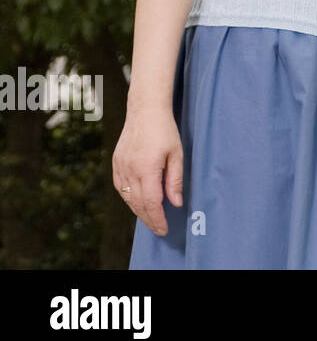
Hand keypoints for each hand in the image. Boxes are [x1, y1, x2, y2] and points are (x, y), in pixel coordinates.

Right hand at [112, 103, 183, 236]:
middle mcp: (130, 170)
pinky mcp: (116, 163)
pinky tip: (136, 202)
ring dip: (138, 211)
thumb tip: (175, 203)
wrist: (145, 111)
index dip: (157, 219)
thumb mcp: (177, 154)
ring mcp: (121, 167)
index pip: (152, 202)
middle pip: (138, 204)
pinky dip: (128, 198)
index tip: (163, 229)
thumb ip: (175, 180)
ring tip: (150, 219)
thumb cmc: (165, 130)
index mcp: (147, 169)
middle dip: (149, 219)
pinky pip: (121, 187)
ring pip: (128, 197)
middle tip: (159, 229)